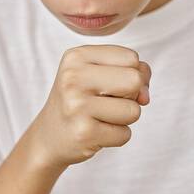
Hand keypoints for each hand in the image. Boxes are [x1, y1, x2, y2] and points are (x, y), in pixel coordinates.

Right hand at [24, 45, 151, 168]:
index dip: (131, 74)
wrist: (49, 137)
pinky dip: (116, 136)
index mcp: (76, 56)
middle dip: (130, 96)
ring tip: (99, 117)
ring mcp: (77, 105)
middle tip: (106, 102)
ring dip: (124, 118)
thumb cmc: (81, 101)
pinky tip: (96, 132)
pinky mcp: (84, 132)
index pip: (131, 58)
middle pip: (135, 80)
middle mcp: (73, 77)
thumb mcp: (100, 75)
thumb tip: (144, 96)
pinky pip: (125, 134)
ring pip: (133, 110)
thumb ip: (133, 73)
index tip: (110, 84)